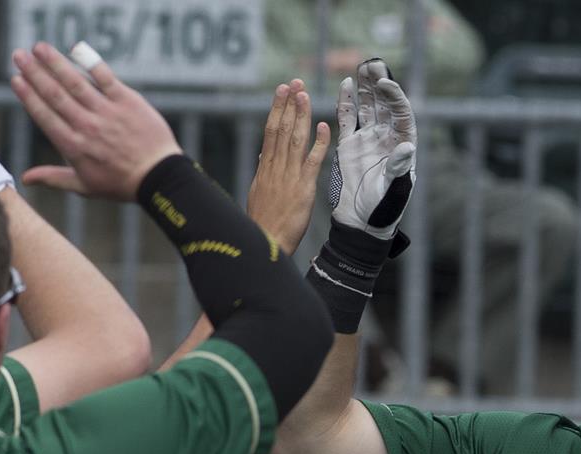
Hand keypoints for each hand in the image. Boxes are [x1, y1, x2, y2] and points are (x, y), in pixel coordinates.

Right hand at [15, 41, 179, 200]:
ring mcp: (106, 112)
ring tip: (39, 47)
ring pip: (75, 83)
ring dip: (55, 63)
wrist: (157, 176)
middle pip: (55, 95)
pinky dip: (90, 62)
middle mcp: (86, 126)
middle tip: (18, 55)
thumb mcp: (83, 186)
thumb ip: (52, 178)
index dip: (28, 96)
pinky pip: (105, 78)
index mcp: (73, 146)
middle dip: (34, 73)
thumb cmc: (119, 183)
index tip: (16, 79)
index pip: (45, 116)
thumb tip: (25, 178)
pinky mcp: (126, 100)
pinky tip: (75, 49)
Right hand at [246, 80, 330, 255]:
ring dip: (300, 115)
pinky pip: (312, 161)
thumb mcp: (258, 194)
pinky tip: (323, 126)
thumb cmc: (261, 224)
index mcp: (265, 169)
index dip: (277, 109)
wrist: (266, 244)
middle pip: (281, 129)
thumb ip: (264, 173)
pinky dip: (318, 143)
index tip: (282, 91)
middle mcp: (275, 168)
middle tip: (294, 82)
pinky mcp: (303, 188)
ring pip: (294, 139)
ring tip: (303, 94)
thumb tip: (263, 156)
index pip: (270, 132)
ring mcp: (289, 177)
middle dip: (288, 104)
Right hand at [328, 58, 416, 238]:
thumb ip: (398, 169)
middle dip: (380, 84)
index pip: (401, 114)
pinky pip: (348, 119)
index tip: (385, 83)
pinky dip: (347, 102)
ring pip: (368, 107)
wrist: (361, 223)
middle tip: (374, 64)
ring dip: (366, 88)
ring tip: (362, 66)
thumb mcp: (393, 191)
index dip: (394, 97)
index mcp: (401, 145)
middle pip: (385, 105)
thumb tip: (406, 147)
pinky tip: (346, 84)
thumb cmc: (382, 210)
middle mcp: (386, 139)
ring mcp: (367, 140)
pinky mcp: (349, 145)